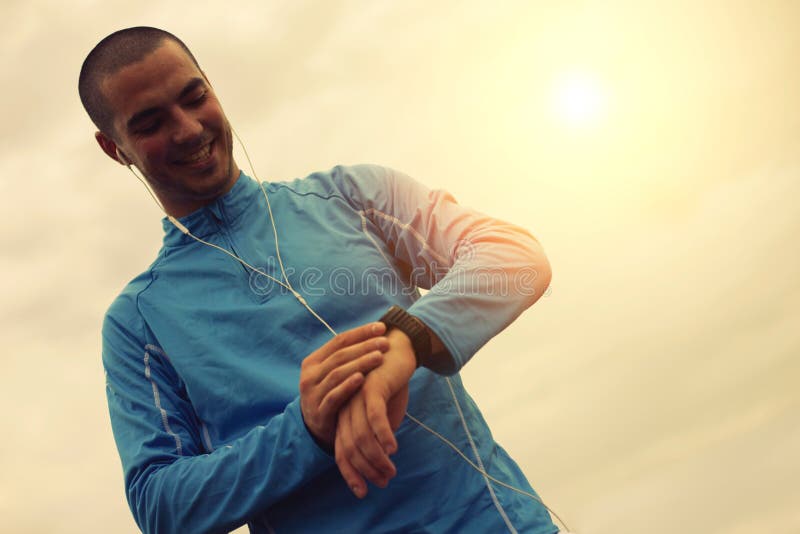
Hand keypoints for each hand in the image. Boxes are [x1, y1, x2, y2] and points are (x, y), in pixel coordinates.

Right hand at [300, 322, 388, 447]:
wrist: (316, 427)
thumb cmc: (332, 394)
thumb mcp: (334, 374)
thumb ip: (346, 358)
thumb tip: (374, 332)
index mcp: (313, 361)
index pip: (339, 341)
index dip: (361, 333)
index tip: (382, 327)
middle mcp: (310, 375)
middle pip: (340, 356)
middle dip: (364, 346)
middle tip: (385, 342)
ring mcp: (312, 394)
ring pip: (337, 373)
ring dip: (359, 363)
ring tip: (379, 357)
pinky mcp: (318, 412)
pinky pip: (333, 396)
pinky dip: (347, 386)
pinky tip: (362, 378)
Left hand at [334, 329, 415, 497]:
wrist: (398, 350)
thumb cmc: (391, 384)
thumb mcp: (384, 414)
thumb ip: (378, 434)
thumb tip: (381, 461)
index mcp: (345, 415)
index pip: (340, 451)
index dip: (350, 473)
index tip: (362, 492)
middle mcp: (346, 408)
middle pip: (349, 447)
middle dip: (365, 469)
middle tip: (384, 481)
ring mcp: (356, 397)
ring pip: (361, 436)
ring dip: (376, 458)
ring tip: (390, 469)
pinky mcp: (371, 387)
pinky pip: (374, 417)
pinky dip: (382, 436)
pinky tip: (391, 448)